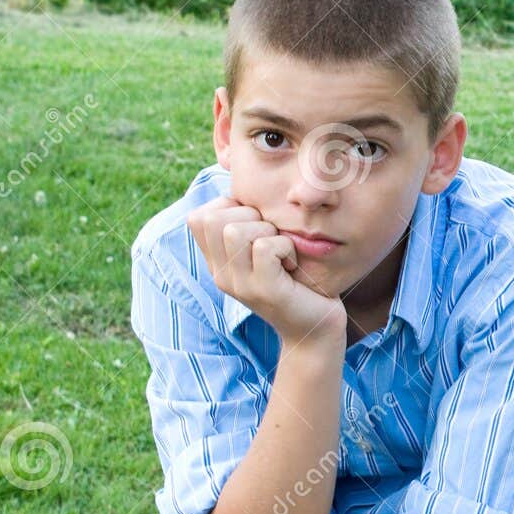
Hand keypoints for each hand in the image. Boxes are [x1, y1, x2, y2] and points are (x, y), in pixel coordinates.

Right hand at [187, 196, 344, 344]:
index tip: (257, 225)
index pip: (198, 216)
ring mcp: (239, 284)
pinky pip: (266, 246)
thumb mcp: (266, 251)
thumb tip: (241, 184)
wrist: (315, 329)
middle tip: (273, 239)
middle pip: (214, 218)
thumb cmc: (297, 281)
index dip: (230, 208)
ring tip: (283, 252)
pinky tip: (293, 264)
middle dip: (250, 216)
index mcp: (217, 262)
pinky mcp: (264, 290)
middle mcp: (221, 274)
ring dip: (268, 231)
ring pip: (236, 230)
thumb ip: (249, 225)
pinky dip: (286, 247)